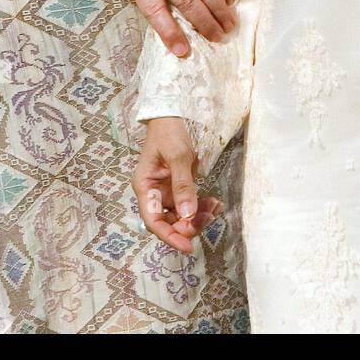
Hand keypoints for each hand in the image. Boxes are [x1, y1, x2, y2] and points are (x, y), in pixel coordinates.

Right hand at [132, 116, 221, 252]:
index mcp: (145, 186)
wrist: (173, 113)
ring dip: (198, 217)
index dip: (169, 236)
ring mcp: (166, 191)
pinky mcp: (178, 187)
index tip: (187, 247)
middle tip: (209, 217)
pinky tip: (215, 202)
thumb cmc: (169, 131)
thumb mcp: (178, 156)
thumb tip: (187, 215)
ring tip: (215, 208)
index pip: (153, 221)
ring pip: (181, 216)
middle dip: (188, 225)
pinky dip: (202, 207)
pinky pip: (189, 205)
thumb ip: (183, 186)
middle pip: (168, 222)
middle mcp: (153, 193)